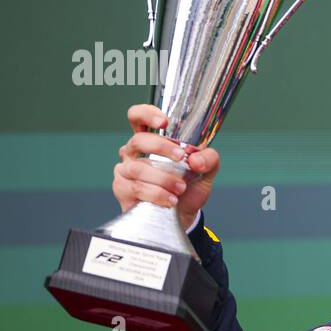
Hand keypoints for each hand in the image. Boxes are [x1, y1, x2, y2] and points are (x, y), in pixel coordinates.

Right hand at [112, 104, 220, 231]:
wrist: (183, 216)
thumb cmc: (189, 187)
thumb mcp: (206, 170)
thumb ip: (208, 158)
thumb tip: (195, 159)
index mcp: (152, 139)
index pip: (137, 117)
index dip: (146, 114)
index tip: (164, 122)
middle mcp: (135, 152)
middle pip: (138, 140)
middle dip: (161, 147)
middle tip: (181, 158)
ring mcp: (126, 170)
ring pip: (138, 167)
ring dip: (163, 178)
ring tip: (181, 188)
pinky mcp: (122, 188)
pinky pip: (136, 187)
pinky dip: (157, 193)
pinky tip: (170, 199)